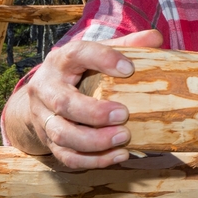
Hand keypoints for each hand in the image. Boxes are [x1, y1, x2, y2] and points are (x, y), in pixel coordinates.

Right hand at [2, 29, 162, 168]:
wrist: (42, 97)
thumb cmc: (78, 71)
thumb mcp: (96, 53)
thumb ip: (124, 45)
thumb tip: (155, 38)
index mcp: (61, 61)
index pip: (77, 54)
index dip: (102, 59)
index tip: (128, 69)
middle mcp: (47, 89)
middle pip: (64, 103)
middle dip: (94, 113)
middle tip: (124, 114)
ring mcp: (44, 118)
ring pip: (62, 134)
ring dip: (94, 141)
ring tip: (125, 138)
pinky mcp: (49, 141)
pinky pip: (67, 156)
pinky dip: (94, 159)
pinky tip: (120, 155)